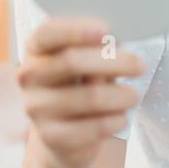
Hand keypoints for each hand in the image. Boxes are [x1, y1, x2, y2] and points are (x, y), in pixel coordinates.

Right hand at [16, 16, 145, 167]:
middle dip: (113, 61)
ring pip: (89, 96)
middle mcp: (28, 76)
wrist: (65, 135)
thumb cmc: (81, 85)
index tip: (106, 30)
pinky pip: (92, 127)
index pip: (47, 33)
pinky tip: (121, 119)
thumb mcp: (88, 62)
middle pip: (71, 62)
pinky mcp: (50, 137)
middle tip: (140, 65)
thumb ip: (97, 51)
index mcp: (35, 49)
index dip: (75, 30)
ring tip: (134, 96)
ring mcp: (36, 108)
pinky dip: (114, 121)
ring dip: (120, 95)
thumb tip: (117, 42)